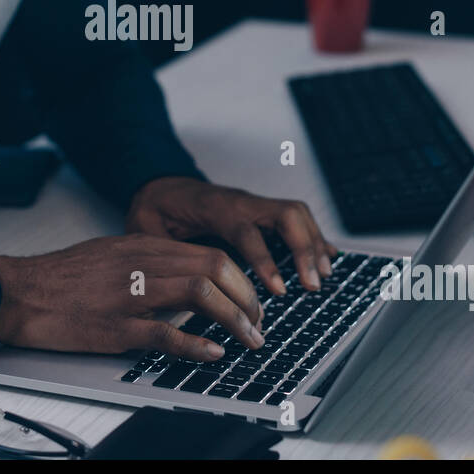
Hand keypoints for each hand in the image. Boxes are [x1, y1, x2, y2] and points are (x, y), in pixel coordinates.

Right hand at [0, 235, 265, 362]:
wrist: (17, 291)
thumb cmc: (61, 277)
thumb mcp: (113, 254)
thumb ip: (151, 262)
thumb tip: (189, 278)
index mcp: (144, 246)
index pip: (211, 254)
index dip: (243, 281)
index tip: (253, 302)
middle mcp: (143, 264)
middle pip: (216, 269)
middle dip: (248, 299)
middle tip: (260, 324)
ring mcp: (130, 294)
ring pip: (200, 294)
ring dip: (234, 319)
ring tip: (249, 340)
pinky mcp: (114, 327)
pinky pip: (166, 333)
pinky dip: (197, 345)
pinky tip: (213, 353)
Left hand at [124, 176, 337, 296]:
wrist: (158, 183)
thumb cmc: (154, 207)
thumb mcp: (146, 228)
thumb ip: (159, 251)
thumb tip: (166, 284)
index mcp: (213, 208)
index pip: (247, 232)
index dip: (265, 261)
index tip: (279, 289)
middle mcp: (240, 202)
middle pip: (285, 214)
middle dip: (304, 248)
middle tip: (312, 284)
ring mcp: (253, 204)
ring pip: (296, 213)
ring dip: (313, 244)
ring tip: (322, 276)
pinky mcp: (260, 210)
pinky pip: (295, 218)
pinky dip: (313, 236)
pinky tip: (327, 257)